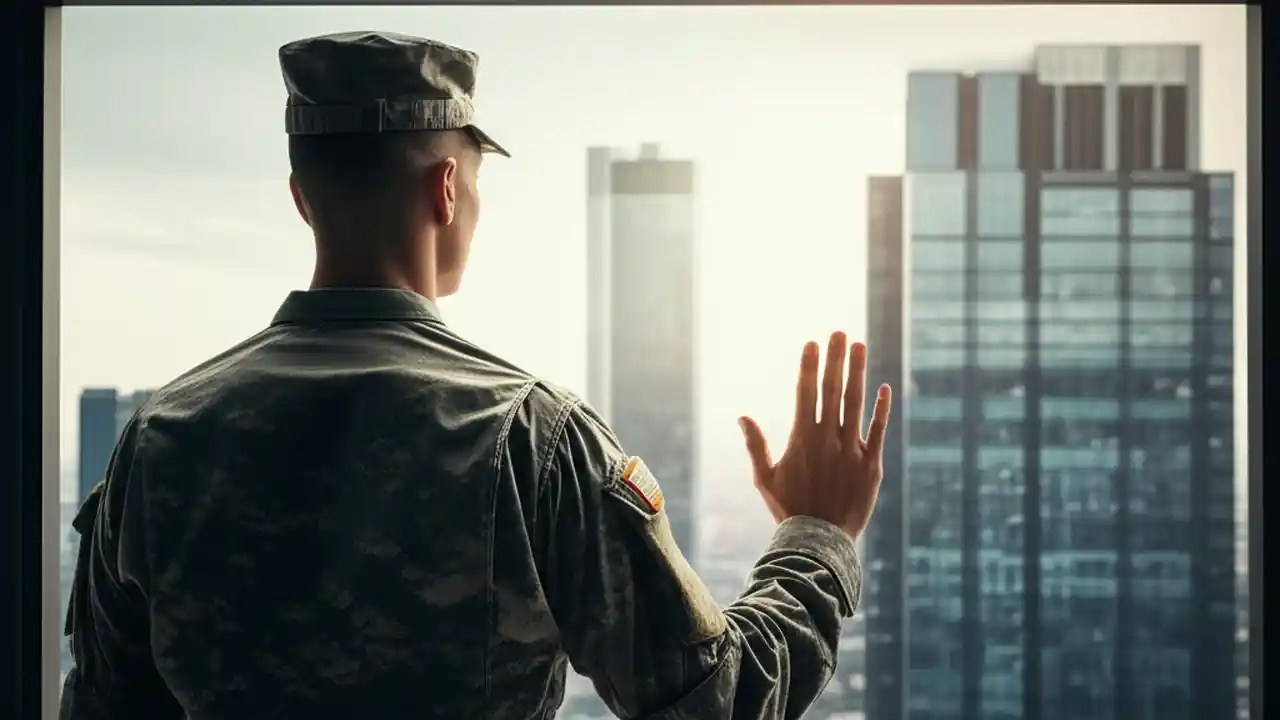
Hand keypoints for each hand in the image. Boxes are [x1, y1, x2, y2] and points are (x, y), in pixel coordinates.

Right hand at [738, 333, 891, 539]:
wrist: (820, 541)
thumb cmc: (788, 509)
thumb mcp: (764, 477)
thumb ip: (755, 445)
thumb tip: (743, 416)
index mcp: (802, 438)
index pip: (805, 392)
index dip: (809, 365)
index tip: (812, 342)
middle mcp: (828, 437)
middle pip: (832, 389)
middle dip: (835, 358)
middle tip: (839, 332)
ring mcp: (852, 449)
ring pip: (856, 402)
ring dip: (857, 372)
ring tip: (859, 346)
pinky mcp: (871, 464)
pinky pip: (879, 430)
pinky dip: (882, 409)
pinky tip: (884, 387)